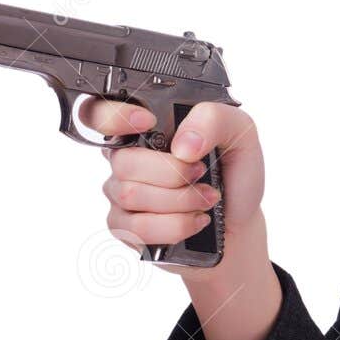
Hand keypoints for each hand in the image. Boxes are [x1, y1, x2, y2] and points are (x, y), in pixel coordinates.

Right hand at [82, 98, 264, 274]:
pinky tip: (194, 221)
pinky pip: (137, 227)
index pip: (99, 112)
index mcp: (147, 126)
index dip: (113, 116)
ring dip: (180, 201)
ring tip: (206, 199)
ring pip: (131, 195)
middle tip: (201, 173)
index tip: (147, 123)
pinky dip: (175, 226)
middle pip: (124, 161)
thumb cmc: (234, 175)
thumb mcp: (240, 133)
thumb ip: (214, 120)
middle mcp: (127, 157)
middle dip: (173, 173)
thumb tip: (182, 145)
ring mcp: (121, 193)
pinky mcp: (125, 228)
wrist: (239, 224)